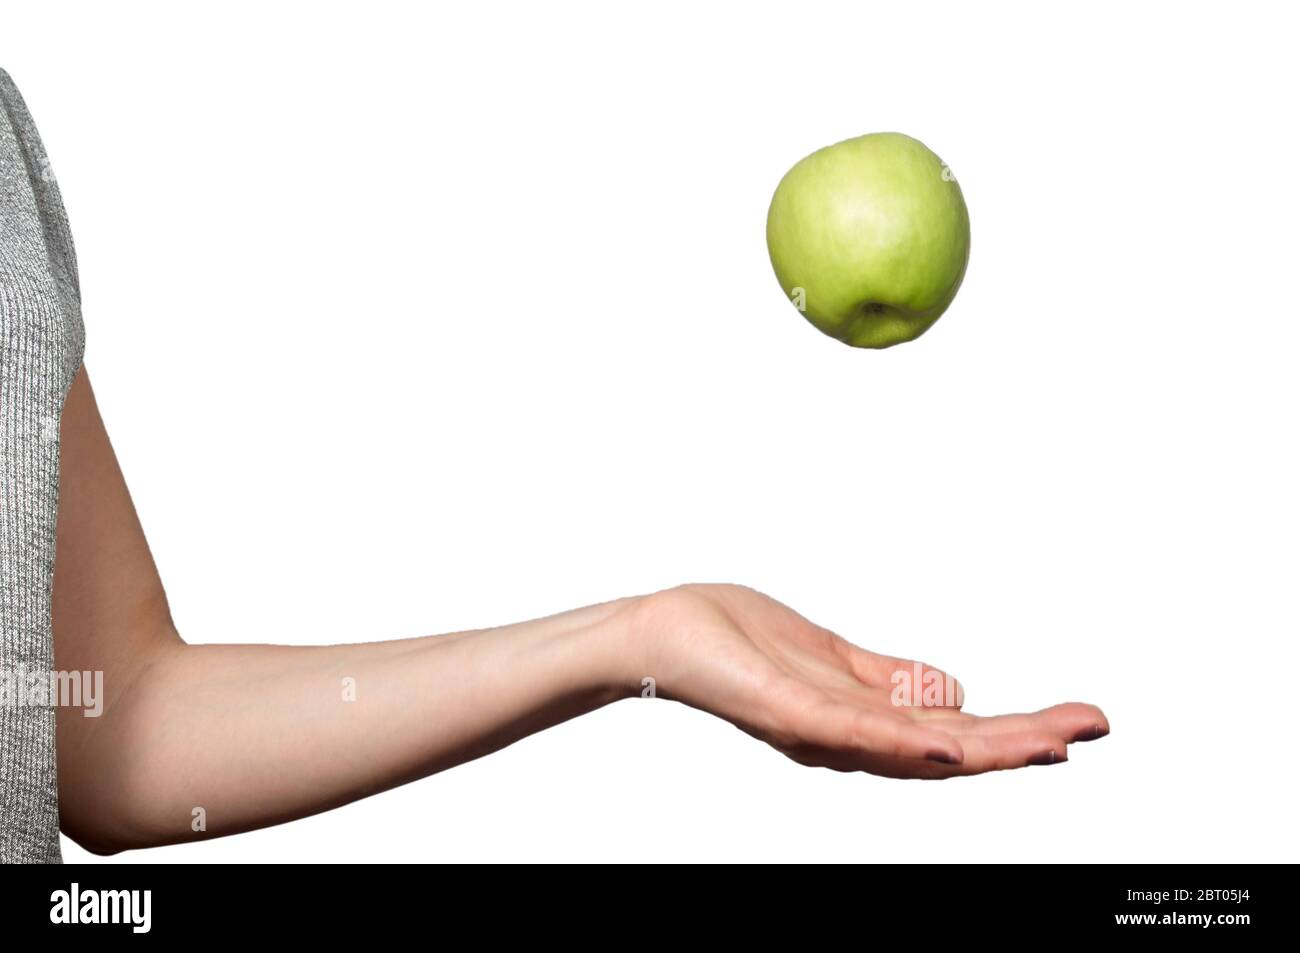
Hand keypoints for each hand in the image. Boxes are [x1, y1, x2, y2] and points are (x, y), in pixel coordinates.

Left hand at [632, 584, 1107, 777]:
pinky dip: (900, 742)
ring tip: (1050, 741)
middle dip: (1024, 742)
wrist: (659, 634)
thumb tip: (959, 691)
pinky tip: (946, 746)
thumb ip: (889, 677)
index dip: (1015, 732)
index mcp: (864, 723)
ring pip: (913, 749)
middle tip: (1093, 727)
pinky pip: (847, 731)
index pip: (954, 734)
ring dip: (985, 749)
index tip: (1080, 722)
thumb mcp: (832, 658)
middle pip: (949, 750)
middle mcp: (848, 740)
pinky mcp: (784, 708)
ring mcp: (818, 729)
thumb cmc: (735, 641)